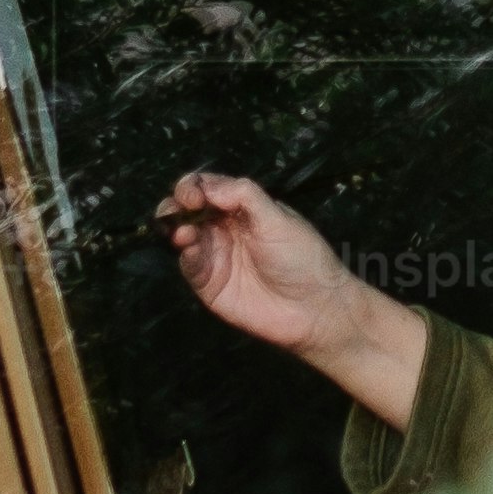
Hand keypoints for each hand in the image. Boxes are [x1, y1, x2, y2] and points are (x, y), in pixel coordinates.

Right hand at [155, 171, 433, 428]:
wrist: (315, 308)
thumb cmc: (303, 258)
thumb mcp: (277, 217)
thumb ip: (243, 195)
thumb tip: (207, 185)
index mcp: (243, 208)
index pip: (208, 187)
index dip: (195, 185)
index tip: (194, 193)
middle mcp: (225, 229)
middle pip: (188, 209)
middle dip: (178, 203)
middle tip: (184, 206)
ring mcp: (216, 256)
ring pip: (183, 235)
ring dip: (177, 227)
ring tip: (185, 232)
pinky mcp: (210, 284)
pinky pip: (189, 265)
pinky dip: (185, 255)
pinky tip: (190, 248)